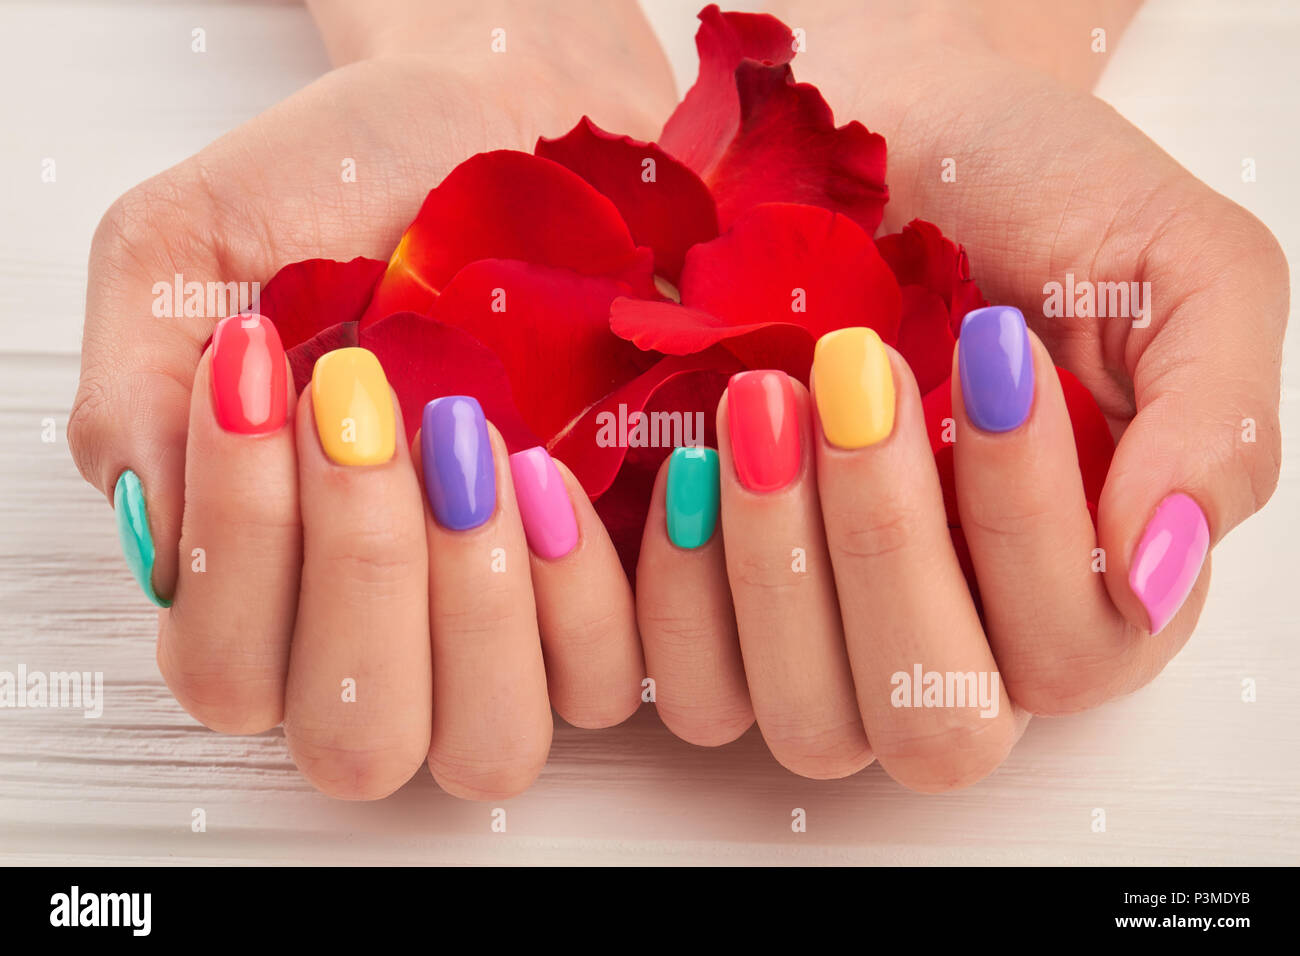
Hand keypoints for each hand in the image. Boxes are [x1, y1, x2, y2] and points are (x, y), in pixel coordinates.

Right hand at [68, 0, 674, 798]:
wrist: (501, 117)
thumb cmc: (346, 179)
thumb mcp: (190, 245)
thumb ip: (136, 391)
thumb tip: (159, 543)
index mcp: (264, 571)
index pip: (229, 671)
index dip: (246, 549)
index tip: (274, 369)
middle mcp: (380, 625)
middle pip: (360, 742)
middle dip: (364, 577)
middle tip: (372, 403)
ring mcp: (504, 626)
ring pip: (489, 745)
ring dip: (480, 603)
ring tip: (483, 441)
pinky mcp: (614, 594)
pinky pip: (613, 679)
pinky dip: (591, 591)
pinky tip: (564, 464)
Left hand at [637, 0, 1286, 788]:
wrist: (887, 126)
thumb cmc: (1035, 192)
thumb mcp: (1180, 268)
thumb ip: (1215, 419)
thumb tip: (1160, 566)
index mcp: (1092, 579)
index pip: (1075, 649)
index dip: (1024, 523)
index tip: (989, 349)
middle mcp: (969, 635)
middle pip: (938, 723)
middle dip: (887, 548)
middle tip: (854, 375)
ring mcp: (840, 638)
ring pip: (814, 725)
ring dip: (779, 569)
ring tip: (758, 401)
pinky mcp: (728, 613)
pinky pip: (700, 692)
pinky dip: (679, 593)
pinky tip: (688, 462)